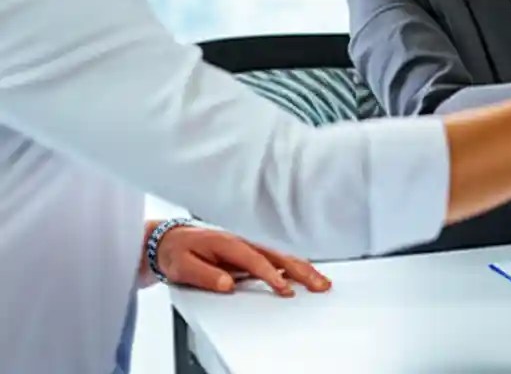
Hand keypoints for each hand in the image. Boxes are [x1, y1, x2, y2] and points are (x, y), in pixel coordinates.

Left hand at [154, 225, 330, 296]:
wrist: (170, 239)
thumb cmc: (177, 252)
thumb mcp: (182, 266)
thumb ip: (205, 275)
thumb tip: (227, 284)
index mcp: (228, 243)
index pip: (256, 261)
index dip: (272, 275)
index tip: (285, 289)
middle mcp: (243, 242)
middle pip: (278, 256)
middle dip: (300, 270)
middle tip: (318, 284)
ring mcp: (249, 246)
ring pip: (282, 257)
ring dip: (303, 268)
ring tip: (321, 282)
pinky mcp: (250, 253)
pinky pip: (276, 259)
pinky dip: (294, 266)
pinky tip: (307, 274)